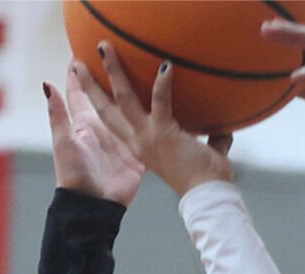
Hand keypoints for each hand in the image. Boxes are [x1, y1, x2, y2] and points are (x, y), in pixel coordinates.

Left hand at [45, 57, 146, 205]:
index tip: (78, 52)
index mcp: (85, 124)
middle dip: (106, 76)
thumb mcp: (64, 142)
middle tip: (109, 53)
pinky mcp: (138, 155)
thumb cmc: (74, 174)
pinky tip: (164, 110)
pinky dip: (155, 122)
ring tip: (140, 73)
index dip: (78, 74)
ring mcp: (122, 142)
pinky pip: (148, 134)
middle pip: (105, 98)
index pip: (80, 93)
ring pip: (128, 112)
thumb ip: (58, 114)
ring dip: (133, 95)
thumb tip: (46, 83)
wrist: (95, 204)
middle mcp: (104, 129)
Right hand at [94, 48, 233, 196]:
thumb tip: (225, 129)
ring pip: (123, 99)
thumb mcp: (203, 154)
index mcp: (140, 147)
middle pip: (105, 109)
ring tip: (104, 47)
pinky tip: (166, 65)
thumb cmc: (206, 179)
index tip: (89, 87)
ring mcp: (148, 137)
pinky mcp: (163, 133)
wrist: (206, 195)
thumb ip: (211, 139)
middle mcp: (138, 142)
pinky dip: (163, 83)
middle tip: (78, 63)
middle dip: (90, 85)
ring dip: (113, 71)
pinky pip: (161, 101)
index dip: (99, 103)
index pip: (113, 121)